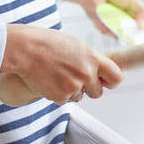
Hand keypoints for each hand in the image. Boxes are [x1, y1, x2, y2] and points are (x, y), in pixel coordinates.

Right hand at [1, 24, 121, 103]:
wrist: (26, 50)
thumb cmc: (49, 43)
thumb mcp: (77, 46)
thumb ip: (91, 59)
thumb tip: (100, 71)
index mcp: (94, 59)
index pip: (116, 78)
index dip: (111, 81)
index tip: (106, 81)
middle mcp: (87, 74)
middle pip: (98, 93)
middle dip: (89, 88)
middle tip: (76, 78)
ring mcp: (73, 87)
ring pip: (79, 97)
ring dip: (72, 90)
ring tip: (59, 75)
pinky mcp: (60, 96)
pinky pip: (64, 100)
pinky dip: (58, 94)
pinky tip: (50, 80)